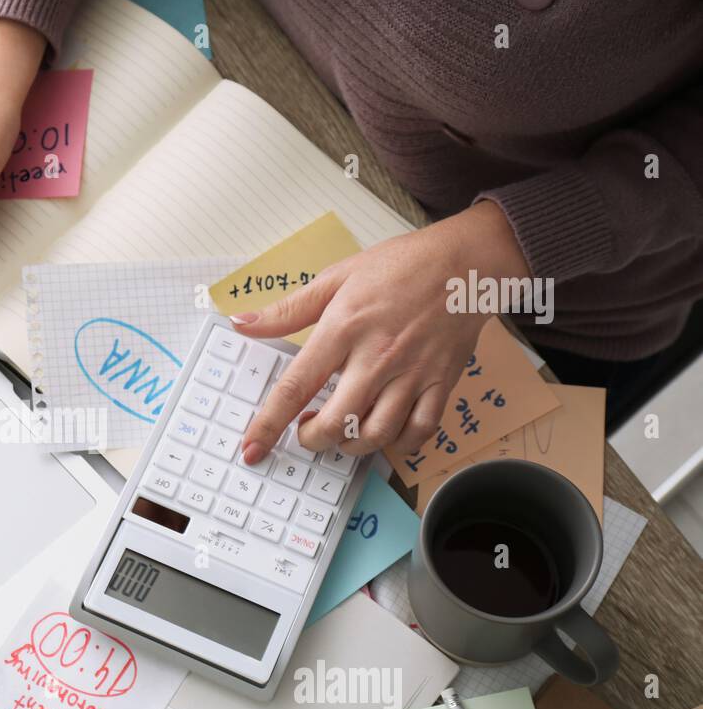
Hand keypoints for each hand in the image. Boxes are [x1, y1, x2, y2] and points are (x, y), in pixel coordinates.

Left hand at [232, 200, 531, 463]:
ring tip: (342, 433)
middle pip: (337, 422)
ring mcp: (412, 373)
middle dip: (313, 440)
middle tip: (307, 432)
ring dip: (351, 445)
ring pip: (377, 434)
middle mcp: (377, 356)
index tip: (252, 447)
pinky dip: (398, 444)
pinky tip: (384, 433)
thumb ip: (288, 309)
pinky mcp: (441, 383)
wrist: (466, 261)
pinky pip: (419, 430)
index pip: (296, 385)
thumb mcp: (336, 277)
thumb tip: (242, 323)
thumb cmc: (401, 266)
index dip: (269, 424)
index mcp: (344, 328)